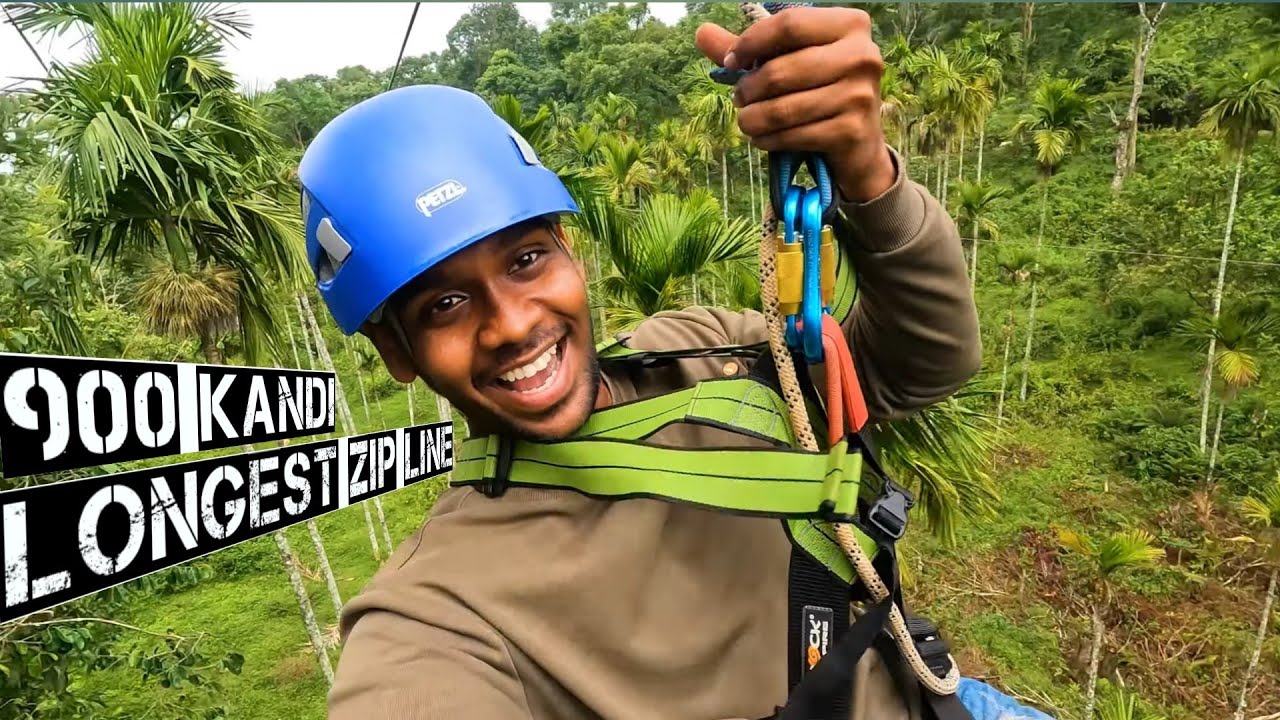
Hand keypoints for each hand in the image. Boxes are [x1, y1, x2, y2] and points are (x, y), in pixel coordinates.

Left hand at [695, 7, 896, 202]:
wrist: (859, 143)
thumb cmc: (819, 91)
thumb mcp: (790, 61)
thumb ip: (750, 48)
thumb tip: (701, 32)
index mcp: (851, 25)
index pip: (789, 23)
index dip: (751, 43)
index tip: (731, 62)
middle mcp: (863, 55)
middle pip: (781, 69)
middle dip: (749, 88)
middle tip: (739, 98)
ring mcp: (860, 95)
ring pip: (784, 107)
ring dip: (753, 119)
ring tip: (747, 120)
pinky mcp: (852, 131)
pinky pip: (794, 135)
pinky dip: (769, 140)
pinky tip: (763, 139)